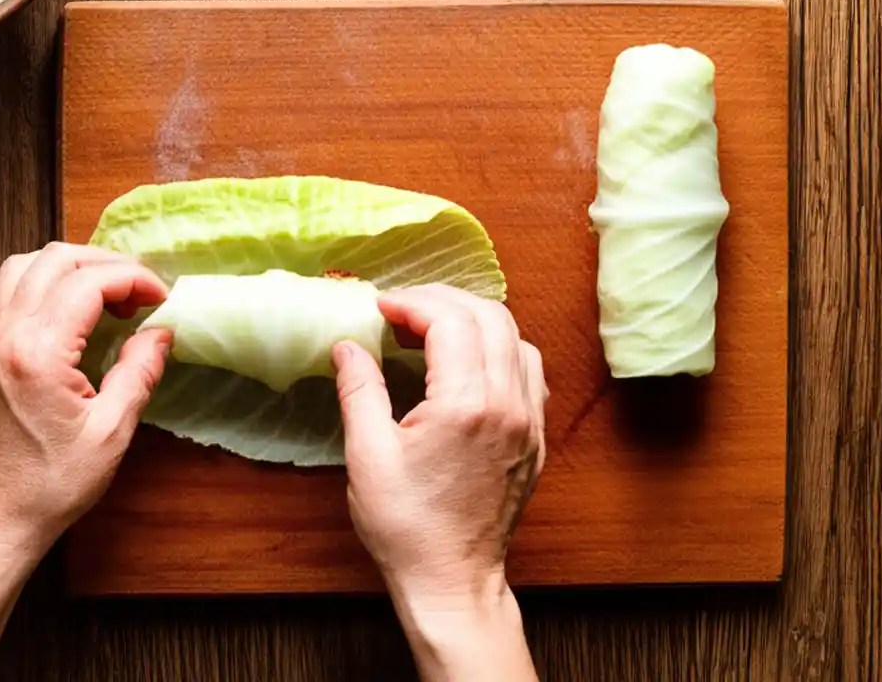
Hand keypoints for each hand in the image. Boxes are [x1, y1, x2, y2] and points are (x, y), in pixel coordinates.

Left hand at [0, 242, 171, 558]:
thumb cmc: (54, 483)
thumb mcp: (112, 432)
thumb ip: (138, 373)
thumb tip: (161, 332)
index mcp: (37, 353)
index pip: (88, 282)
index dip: (132, 279)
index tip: (159, 298)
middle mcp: (4, 335)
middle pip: (55, 259)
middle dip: (105, 264)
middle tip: (138, 291)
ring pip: (22, 264)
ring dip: (68, 266)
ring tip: (104, 292)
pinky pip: (4, 289)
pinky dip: (39, 282)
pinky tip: (66, 307)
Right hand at [332, 284, 546, 600]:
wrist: (452, 580)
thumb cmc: (406, 526)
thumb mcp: (367, 455)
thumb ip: (359, 390)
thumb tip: (347, 346)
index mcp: (466, 405)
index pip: (450, 320)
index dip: (412, 302)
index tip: (380, 308)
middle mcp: (508, 404)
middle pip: (489, 316)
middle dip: (443, 300)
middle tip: (402, 310)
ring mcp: (528, 421)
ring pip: (516, 339)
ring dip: (474, 321)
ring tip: (430, 330)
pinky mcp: (534, 438)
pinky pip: (528, 371)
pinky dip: (498, 350)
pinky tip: (465, 364)